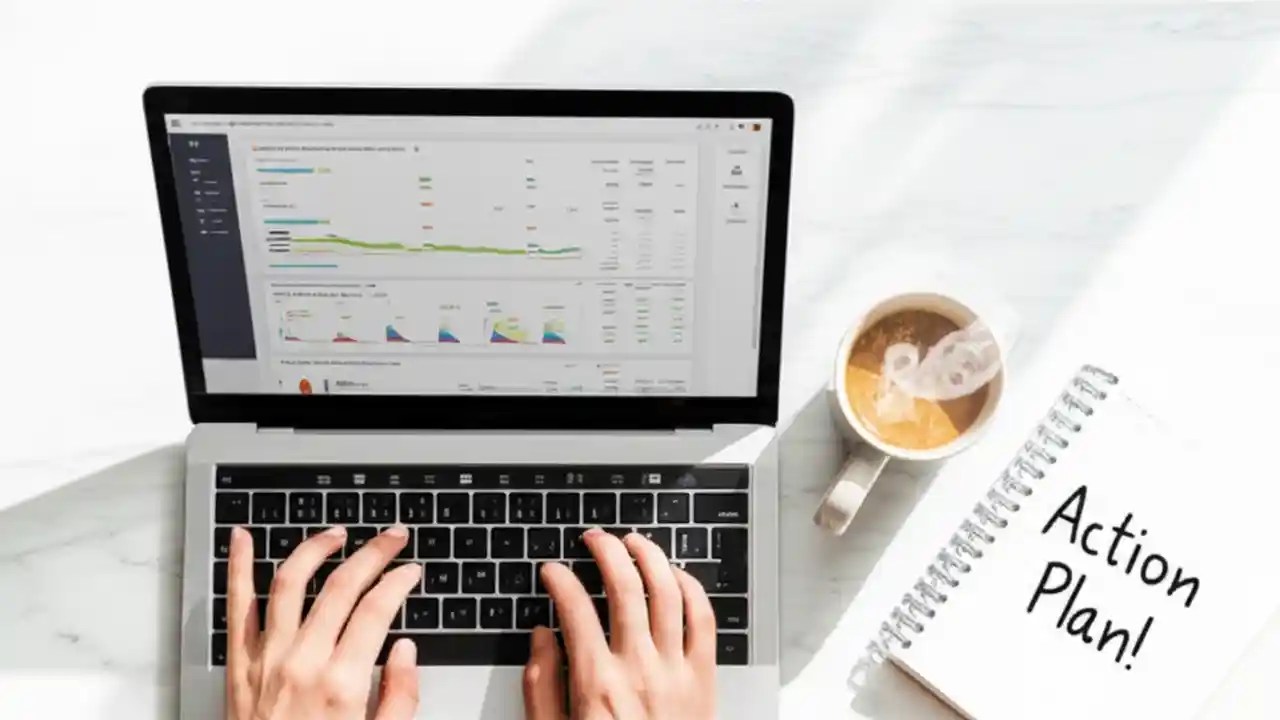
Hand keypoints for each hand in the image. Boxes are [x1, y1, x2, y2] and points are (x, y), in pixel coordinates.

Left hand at [225, 525, 421, 719]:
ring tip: (336, 533)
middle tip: (392, 537)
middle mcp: (302, 663)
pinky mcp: (238, 667)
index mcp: (342, 684)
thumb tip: (406, 651)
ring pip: (290, 582)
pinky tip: (240, 538)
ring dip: (315, 548)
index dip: (399, 581)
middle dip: (372, 553)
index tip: (411, 571)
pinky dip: (236, 567)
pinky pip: (236, 607)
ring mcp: (266, 661)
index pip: (377, 610)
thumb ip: (400, 698)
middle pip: (341, 586)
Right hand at [524, 528, 716, 718]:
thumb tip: (542, 637)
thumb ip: (542, 685)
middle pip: (625, 585)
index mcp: (597, 684)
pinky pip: (704, 618)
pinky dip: (691, 588)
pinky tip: (676, 576)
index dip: (559, 579)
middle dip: (605, 550)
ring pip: (668, 590)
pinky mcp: (704, 678)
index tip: (552, 570)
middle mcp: (639, 670)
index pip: (574, 607)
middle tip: (594, 539)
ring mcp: (677, 671)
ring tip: (634, 542)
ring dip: (649, 556)